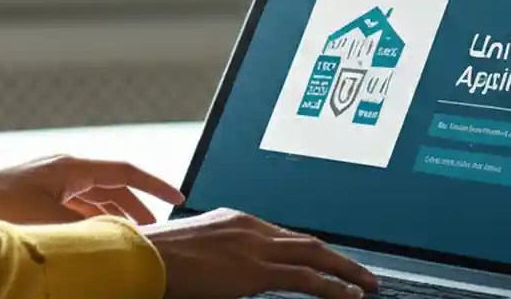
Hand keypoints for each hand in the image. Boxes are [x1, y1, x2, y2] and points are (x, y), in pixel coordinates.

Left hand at [0, 155, 184, 225]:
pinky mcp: (41, 195)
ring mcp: (53, 181)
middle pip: (113, 187)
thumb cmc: (2, 205)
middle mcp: (66, 170)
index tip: (178, 197)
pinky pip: (78, 206)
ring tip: (132, 236)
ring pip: (96, 199)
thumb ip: (87, 227)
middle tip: (157, 228)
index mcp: (73, 167)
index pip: (125, 173)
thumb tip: (117, 239)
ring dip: (115, 216)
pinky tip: (100, 235)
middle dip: (137, 207)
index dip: (154, 185)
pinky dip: (94, 219)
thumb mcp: (51, 218)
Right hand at [143, 208, 378, 298]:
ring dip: (346, 270)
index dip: (308, 249)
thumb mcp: (193, 250)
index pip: (283, 234)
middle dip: (338, 256)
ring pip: (314, 254)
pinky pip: (305, 277)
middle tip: (362, 271)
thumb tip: (223, 272)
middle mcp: (250, 226)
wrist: (142, 257)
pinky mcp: (255, 269)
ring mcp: (255, 246)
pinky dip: (333, 286)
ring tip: (368, 284)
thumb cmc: (156, 258)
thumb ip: (217, 256)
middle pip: (306, 240)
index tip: (324, 259)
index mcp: (234, 220)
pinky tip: (350, 295)